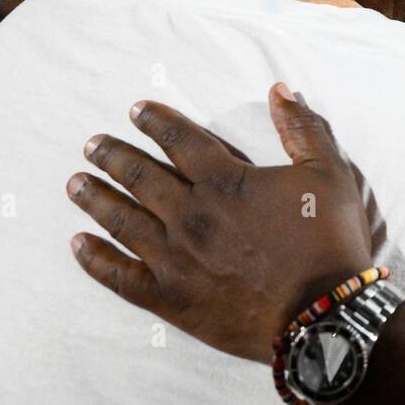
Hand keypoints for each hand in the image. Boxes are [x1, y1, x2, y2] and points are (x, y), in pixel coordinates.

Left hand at [65, 84, 372, 361]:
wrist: (323, 314)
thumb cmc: (329, 243)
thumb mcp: (329, 175)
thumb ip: (302, 130)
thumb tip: (280, 90)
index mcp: (226, 181)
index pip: (179, 139)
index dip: (155, 121)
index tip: (134, 110)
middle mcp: (191, 214)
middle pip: (140, 176)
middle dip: (112, 155)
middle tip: (91, 144)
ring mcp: (176, 258)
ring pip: (122, 220)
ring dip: (95, 198)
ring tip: (75, 184)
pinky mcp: (171, 298)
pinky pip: (121, 277)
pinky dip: (96, 260)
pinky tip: (78, 245)